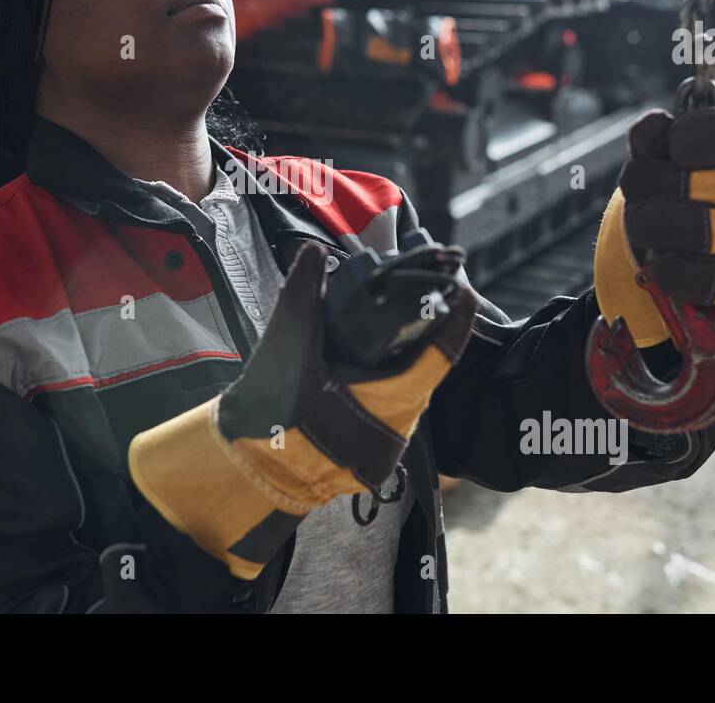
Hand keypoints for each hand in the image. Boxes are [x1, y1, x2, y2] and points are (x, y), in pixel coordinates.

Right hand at [127, 240, 476, 579]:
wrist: (250, 464)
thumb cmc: (269, 408)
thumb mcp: (285, 344)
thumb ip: (303, 293)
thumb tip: (313, 250)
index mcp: (383, 400)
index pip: (439, 354)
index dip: (455, 319)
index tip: (464, 288)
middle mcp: (395, 430)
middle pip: (426, 371)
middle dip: (426, 335)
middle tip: (422, 297)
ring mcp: (388, 450)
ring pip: (409, 392)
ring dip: (405, 361)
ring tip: (397, 325)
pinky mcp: (377, 458)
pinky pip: (393, 411)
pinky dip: (387, 385)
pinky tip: (374, 365)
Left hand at [594, 104, 714, 343]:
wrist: (680, 253)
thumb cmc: (672, 195)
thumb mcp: (659, 159)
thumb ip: (653, 138)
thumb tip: (655, 124)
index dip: (690, 135)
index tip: (671, 148)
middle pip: (702, 181)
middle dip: (649, 182)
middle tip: (635, 188)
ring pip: (702, 230)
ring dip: (650, 224)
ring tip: (640, 223)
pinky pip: (705, 279)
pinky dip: (669, 270)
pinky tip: (659, 262)